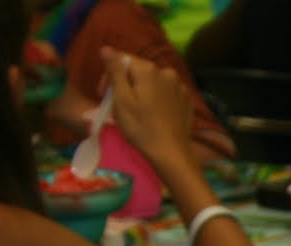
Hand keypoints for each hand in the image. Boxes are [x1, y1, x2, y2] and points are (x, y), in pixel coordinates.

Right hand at [102, 48, 193, 173]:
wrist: (171, 153)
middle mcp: (167, 72)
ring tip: (135, 111)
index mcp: (149, 69)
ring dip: (140, 91)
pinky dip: (156, 99)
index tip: (105, 95)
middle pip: (138, 71)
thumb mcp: (122, 98)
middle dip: (125, 83)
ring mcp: (180, 86)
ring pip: (152, 82)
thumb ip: (115, 70)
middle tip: (117, 105)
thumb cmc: (141, 127)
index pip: (122, 60)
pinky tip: (152, 114)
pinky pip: (165, 92)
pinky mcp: (186, 100)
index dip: (109, 76)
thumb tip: (106, 48)